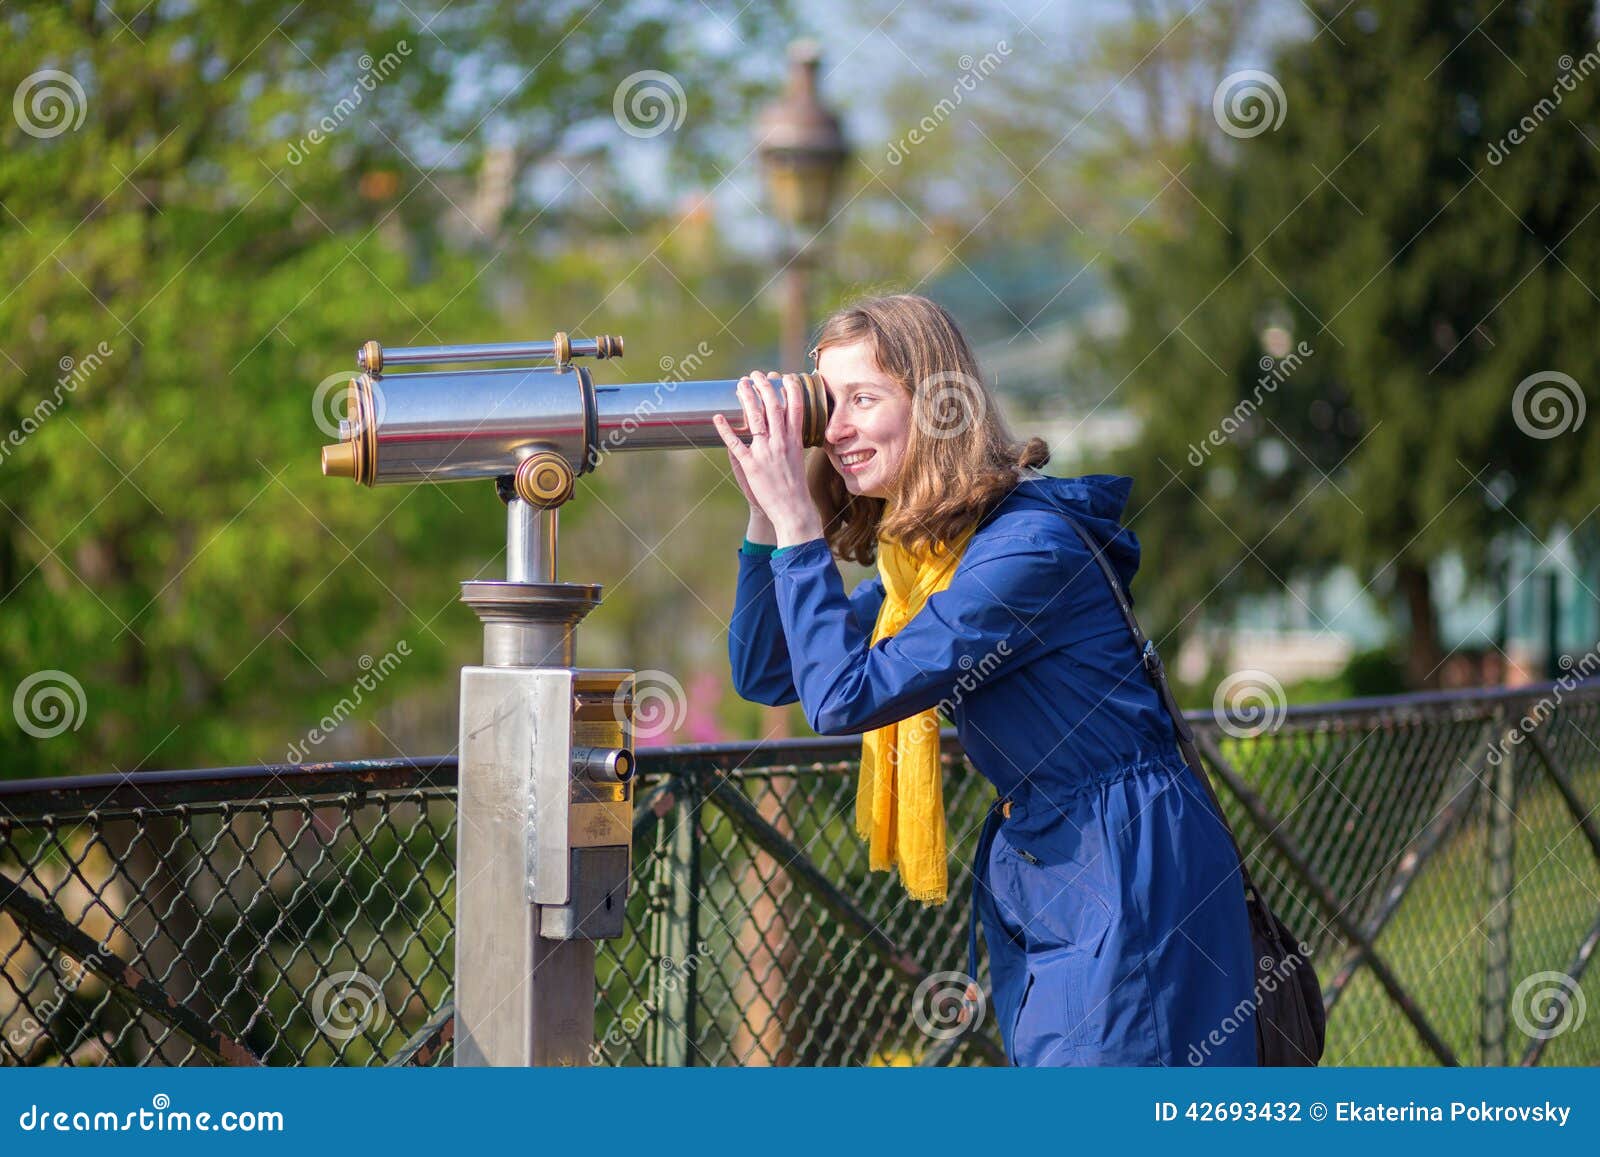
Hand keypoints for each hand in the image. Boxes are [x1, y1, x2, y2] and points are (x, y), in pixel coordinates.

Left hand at [714, 371, 824, 547]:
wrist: (792, 509)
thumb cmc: (795, 485)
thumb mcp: (797, 458)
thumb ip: (789, 441)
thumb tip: (785, 424)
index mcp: (794, 440)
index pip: (796, 407)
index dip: (790, 389)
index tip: (785, 376)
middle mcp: (781, 443)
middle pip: (773, 406)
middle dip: (764, 386)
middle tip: (756, 374)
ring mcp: (765, 453)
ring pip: (755, 418)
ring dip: (747, 398)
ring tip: (740, 384)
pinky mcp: (751, 465)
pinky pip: (735, 443)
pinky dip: (725, 429)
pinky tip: (717, 417)